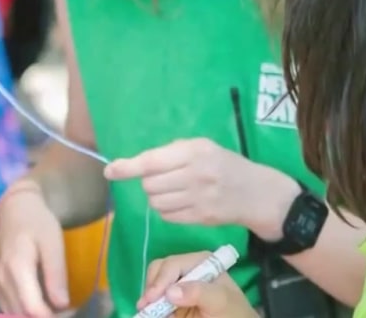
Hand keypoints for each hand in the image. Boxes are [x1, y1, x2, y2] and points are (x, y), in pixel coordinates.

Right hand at [0, 183, 68, 317]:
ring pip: (11, 314)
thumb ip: (56, 274)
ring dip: (31, 316)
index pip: (31, 308)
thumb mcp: (53, 243)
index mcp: (16, 268)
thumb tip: (62, 305)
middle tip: (63, 312)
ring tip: (52, 308)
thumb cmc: (37, 223)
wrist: (13, 210)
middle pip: (20, 315)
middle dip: (43, 317)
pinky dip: (22, 311)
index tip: (68, 313)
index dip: (50, 317)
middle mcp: (0, 279)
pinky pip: (6, 307)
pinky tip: (38, 303)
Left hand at [103, 138, 283, 228]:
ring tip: (174, 191)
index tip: (110, 170)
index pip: (152, 161)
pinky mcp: (200, 218)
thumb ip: (172, 152)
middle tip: (165, 179)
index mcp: (194, 152)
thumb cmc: (224, 164)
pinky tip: (181, 203)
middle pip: (150, 185)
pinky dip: (167, 210)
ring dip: (157, 197)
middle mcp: (195, 175)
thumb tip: (136, 165)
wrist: (255, 192)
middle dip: (150, 182)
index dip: (128, 167)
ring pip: (155, 202)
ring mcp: (198, 199)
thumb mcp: (203, 147)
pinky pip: (167, 216)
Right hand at [140, 252, 257, 317]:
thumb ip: (199, 293)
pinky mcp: (173, 302)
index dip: (160, 280)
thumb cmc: (234, 313)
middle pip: (158, 272)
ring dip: (149, 300)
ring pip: (153, 288)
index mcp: (199, 262)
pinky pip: (155, 303)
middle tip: (145, 307)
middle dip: (151, 289)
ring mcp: (178, 287)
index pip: (172, 264)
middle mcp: (185, 271)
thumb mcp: (221, 301)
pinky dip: (151, 308)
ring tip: (147, 313)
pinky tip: (154, 315)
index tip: (152, 298)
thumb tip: (170, 292)